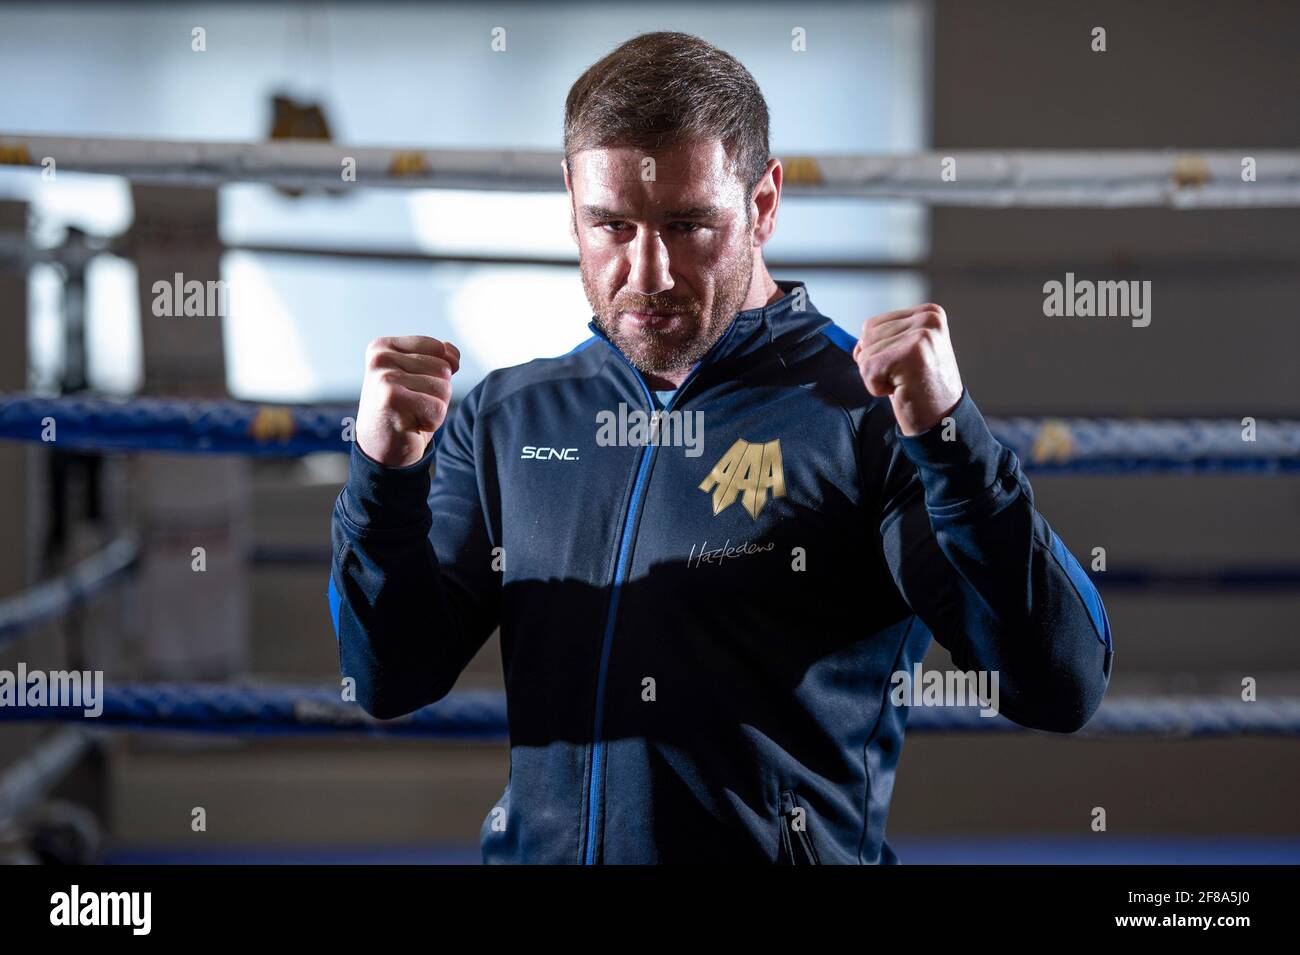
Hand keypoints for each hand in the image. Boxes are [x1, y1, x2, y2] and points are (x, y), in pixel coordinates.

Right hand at [356, 335, 459, 467]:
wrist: (381, 451)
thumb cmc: (404, 412)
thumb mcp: (421, 379)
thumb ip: (440, 359)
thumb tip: (453, 353)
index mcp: (384, 346)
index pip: (440, 349)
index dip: (437, 375)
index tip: (413, 390)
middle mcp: (381, 358)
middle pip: (444, 369)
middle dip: (436, 394)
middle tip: (411, 407)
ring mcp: (384, 377)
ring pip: (444, 389)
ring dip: (434, 409)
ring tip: (411, 415)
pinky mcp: (392, 399)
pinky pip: (439, 408)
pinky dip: (431, 422)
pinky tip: (411, 426)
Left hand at [852, 303, 963, 435]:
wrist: (942, 421)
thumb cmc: (921, 389)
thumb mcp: (907, 352)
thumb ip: (886, 338)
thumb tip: (858, 345)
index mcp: (929, 313)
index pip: (872, 325)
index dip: (877, 353)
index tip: (905, 368)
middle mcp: (928, 319)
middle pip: (866, 336)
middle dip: (876, 364)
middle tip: (905, 378)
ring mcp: (921, 335)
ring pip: (865, 353)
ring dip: (877, 376)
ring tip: (904, 383)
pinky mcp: (911, 354)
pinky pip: (867, 369)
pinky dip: (876, 387)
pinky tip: (901, 390)